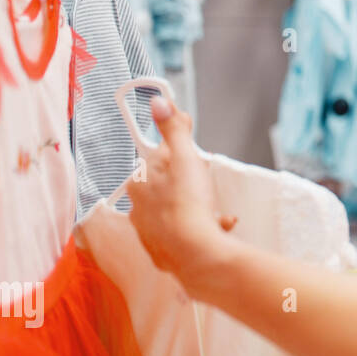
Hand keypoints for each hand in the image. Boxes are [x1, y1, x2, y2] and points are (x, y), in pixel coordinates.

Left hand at [125, 96, 237, 294]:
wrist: (195, 253)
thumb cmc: (188, 204)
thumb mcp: (185, 157)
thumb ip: (173, 129)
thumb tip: (158, 102)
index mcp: (139, 182)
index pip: (156, 159)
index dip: (179, 157)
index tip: (194, 159)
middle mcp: (138, 208)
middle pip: (167, 187)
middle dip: (190, 185)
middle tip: (207, 186)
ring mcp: (150, 233)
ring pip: (176, 212)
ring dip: (198, 209)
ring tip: (216, 210)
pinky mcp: (164, 253)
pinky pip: (184, 236)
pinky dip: (201, 230)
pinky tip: (218, 227)